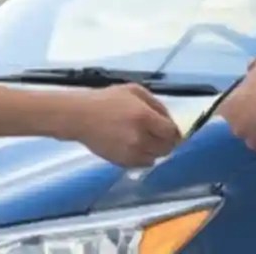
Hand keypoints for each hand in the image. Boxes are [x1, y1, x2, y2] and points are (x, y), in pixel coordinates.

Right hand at [67, 84, 181, 167]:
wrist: (80, 117)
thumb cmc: (107, 100)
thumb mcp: (134, 91)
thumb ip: (156, 104)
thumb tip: (170, 120)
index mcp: (144, 117)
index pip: (172, 132)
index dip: (175, 132)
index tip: (171, 130)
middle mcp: (140, 138)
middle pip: (167, 147)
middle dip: (166, 141)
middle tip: (159, 135)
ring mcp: (131, 152)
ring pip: (156, 157)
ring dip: (155, 150)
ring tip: (144, 139)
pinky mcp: (122, 162)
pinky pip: (143, 164)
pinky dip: (143, 156)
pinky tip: (135, 146)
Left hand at [217, 59, 255, 155]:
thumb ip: (253, 67)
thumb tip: (250, 66)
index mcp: (229, 108)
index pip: (227, 105)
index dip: (240, 100)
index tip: (252, 96)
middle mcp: (236, 128)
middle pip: (239, 121)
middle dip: (248, 115)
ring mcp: (252, 142)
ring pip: (253, 134)